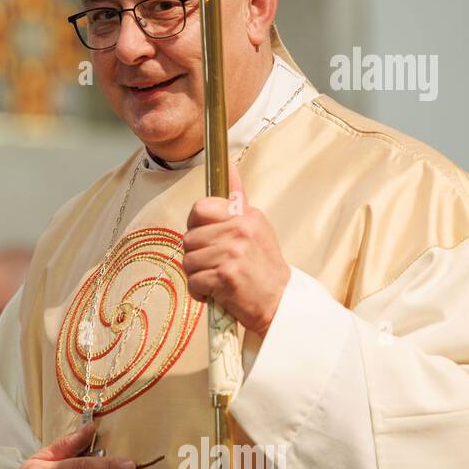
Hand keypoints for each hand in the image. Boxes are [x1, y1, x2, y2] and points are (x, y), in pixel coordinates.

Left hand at [183, 161, 290, 337]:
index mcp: (245, 215)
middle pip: (188, 238)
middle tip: (215, 265)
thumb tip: (229, 166)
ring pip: (188, 260)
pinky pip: (193, 281)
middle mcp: (240, 230)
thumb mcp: (255, 227)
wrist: (280, 302)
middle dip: (196, 256)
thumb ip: (237, 200)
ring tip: (217, 279)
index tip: (206, 238)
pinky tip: (217, 292)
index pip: (200, 208)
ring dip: (198, 275)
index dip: (195, 226)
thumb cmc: (262, 266)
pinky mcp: (226, 276)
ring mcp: (233, 253)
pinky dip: (200, 292)